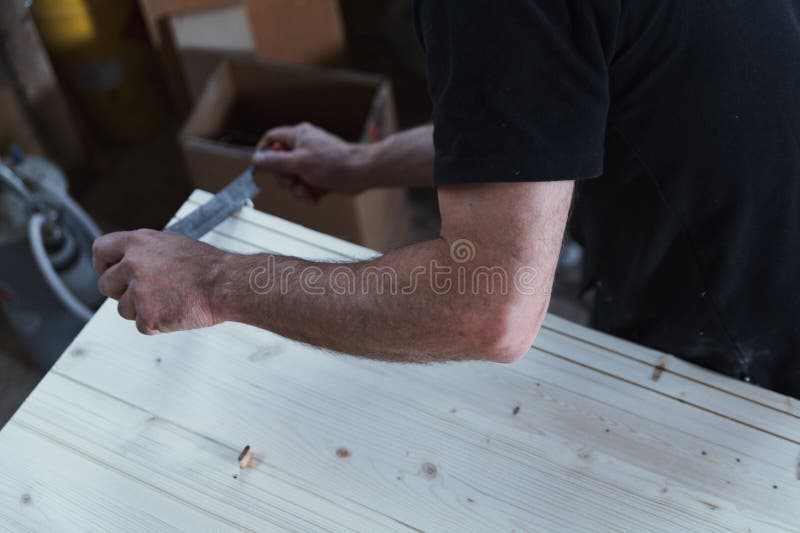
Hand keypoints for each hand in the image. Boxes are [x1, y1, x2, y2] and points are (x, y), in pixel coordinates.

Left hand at [92, 229, 229, 334]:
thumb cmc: (206, 265)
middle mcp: (133, 265)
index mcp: (138, 243)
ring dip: (141, 311)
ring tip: (168, 301)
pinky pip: (142, 326)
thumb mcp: (171, 244)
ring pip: (123, 309)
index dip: (103, 264)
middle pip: (105, 285)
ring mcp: (138, 291)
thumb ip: (144, 251)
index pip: (101, 250)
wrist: (225, 284)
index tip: (109, 272)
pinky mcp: (148, 315)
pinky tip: (175, 312)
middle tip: (143, 294)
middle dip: (120, 293)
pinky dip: (157, 324)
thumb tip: (128, 259)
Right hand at [252, 122, 367, 195]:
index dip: (264, 151)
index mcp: (298, 135)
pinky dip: (308, 194)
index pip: (272, 138)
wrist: (361, 173)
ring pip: (292, 179)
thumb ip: (276, 161)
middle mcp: (304, 147)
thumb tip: (256, 159)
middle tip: (292, 182)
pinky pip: (305, 186)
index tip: (261, 167)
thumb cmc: (334, 163)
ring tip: (307, 192)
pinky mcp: (320, 176)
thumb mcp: (299, 162)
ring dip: (297, 190)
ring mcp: (312, 162)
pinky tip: (315, 197)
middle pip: (279, 164)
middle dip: (284, 178)